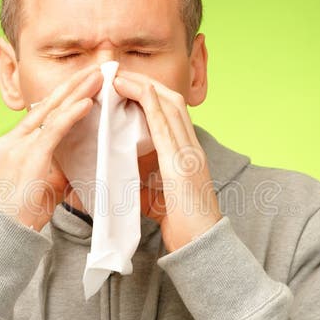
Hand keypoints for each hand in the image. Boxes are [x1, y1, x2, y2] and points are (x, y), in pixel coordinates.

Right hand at [0, 65, 102, 230]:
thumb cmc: (18, 218)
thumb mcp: (38, 187)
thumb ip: (56, 171)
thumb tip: (80, 164)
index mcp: (11, 144)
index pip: (40, 113)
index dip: (62, 96)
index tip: (81, 83)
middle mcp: (11, 140)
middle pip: (46, 104)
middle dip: (71, 85)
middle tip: (94, 69)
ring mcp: (17, 146)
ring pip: (51, 111)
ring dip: (76, 92)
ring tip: (97, 76)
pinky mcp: (28, 157)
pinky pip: (53, 129)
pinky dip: (72, 113)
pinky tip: (87, 101)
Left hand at [112, 70, 221, 251]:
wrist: (202, 247)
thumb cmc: (183, 228)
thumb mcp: (156, 199)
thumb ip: (142, 183)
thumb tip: (117, 177)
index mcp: (188, 154)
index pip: (171, 112)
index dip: (150, 94)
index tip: (126, 86)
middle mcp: (192, 148)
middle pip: (171, 100)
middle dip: (145, 82)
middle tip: (118, 72)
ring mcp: (189, 153)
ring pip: (169, 105)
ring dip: (144, 86)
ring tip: (119, 76)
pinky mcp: (182, 163)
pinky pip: (166, 125)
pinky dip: (151, 104)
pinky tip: (137, 91)